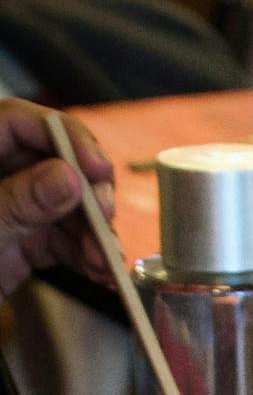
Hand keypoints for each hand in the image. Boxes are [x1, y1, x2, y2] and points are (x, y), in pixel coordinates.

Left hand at [0, 102, 115, 296]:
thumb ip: (19, 202)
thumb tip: (67, 177)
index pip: (18, 122)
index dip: (64, 137)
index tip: (93, 167)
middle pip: (53, 163)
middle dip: (85, 192)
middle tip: (101, 217)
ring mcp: (8, 209)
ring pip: (65, 205)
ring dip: (92, 233)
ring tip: (102, 260)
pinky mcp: (20, 243)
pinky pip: (63, 240)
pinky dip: (86, 256)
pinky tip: (100, 272)